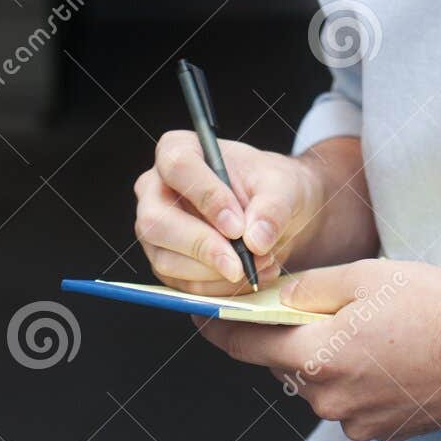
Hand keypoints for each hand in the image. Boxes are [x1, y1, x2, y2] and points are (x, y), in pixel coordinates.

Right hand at [133, 131, 322, 295]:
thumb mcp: (284, 186)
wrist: (275, 214)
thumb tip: (255, 240)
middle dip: (202, 247)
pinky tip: (250, 277)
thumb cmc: (272, 187)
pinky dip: (218, 289)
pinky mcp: (166, 263)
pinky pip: (181, 287)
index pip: (178, 167)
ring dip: (214, 273)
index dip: (206, 196)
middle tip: (242, 264)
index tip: (238, 226)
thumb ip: (273, 207)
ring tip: (259, 265)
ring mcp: (157, 231)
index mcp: (178, 150)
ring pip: (166, 260)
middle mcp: (156, 190)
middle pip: (157, 221)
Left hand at [192, 258, 440, 439]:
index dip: (220, 328)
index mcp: (319, 355)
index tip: (201, 316)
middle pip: (288, 363)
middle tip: (329, 303)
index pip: (247, 346)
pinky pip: (352, 400)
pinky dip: (361, 377)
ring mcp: (356, 421)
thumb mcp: (370, 277)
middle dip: (296, 334)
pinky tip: (396, 353)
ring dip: (334, 356)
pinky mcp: (382, 431)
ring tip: (380, 327)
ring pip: (322, 381)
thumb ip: (313, 288)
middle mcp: (329, 397)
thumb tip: (277, 296)